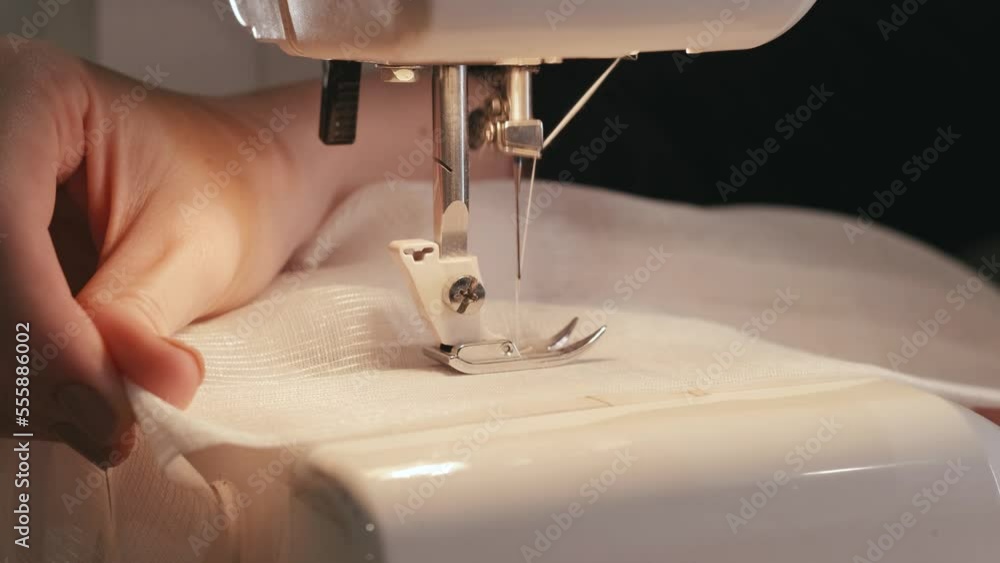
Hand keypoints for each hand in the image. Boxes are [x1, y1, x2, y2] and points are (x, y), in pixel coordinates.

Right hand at [0, 42, 329, 464]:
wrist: (251, 181)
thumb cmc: (235, 190)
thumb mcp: (194, 252)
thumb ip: (136, 325)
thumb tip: (105, 414)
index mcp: (32, 95)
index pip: (2, 221)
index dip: (38, 324)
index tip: (100, 402)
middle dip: (26, 365)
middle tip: (103, 428)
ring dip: (20, 384)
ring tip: (101, 418)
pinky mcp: (0, 249)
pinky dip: (20, 378)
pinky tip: (75, 397)